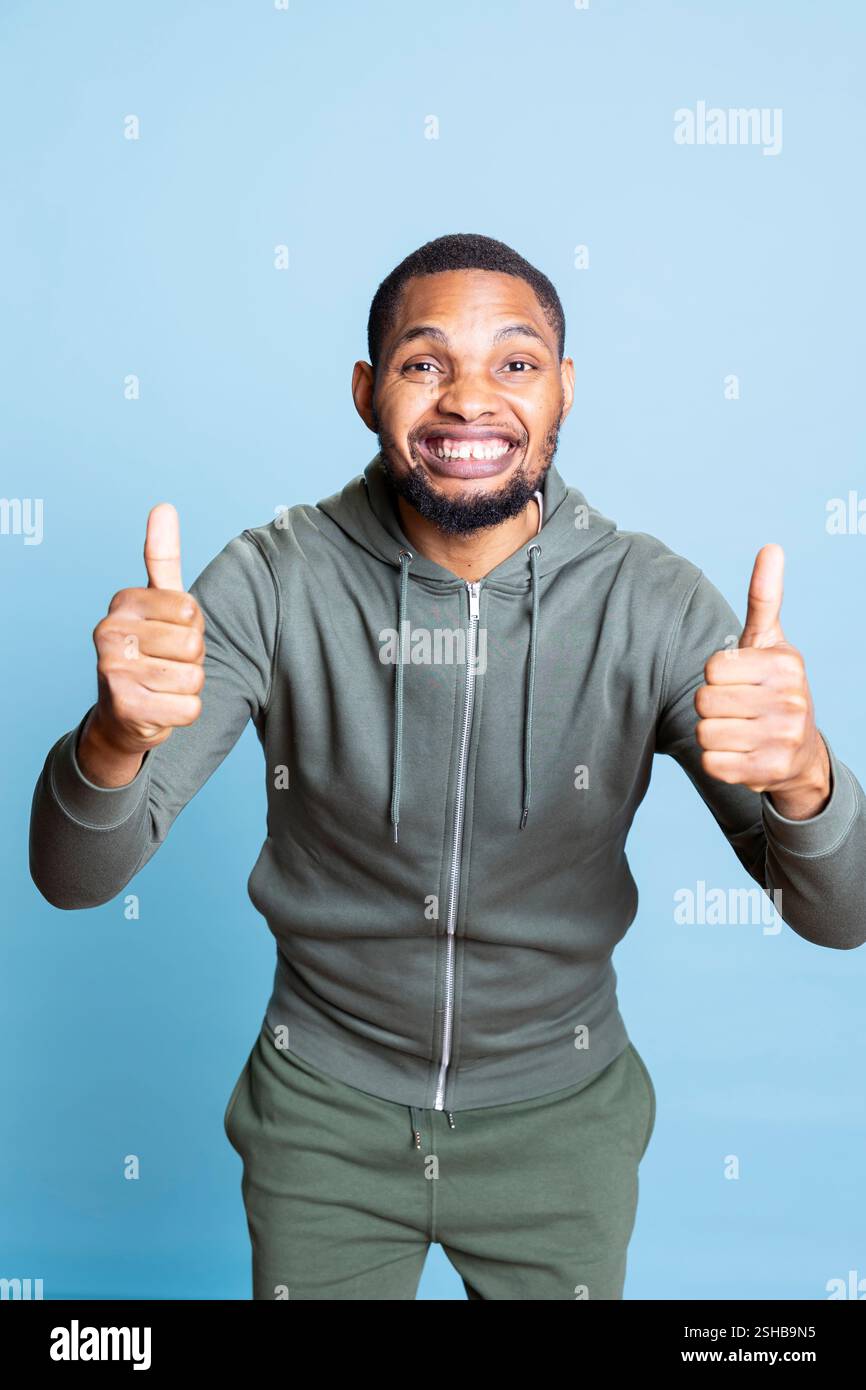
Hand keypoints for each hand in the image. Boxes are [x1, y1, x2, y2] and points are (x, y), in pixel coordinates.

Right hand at [89, 503, 205, 757]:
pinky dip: (183, 712)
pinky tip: (161, 707)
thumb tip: (164, 507)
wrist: (124, 714)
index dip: (192, 627)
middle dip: (191, 660)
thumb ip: (162, 557)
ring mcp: (113, 671)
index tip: (168, 635)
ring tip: (163, 685)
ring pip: (193, 677)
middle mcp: (108, 633)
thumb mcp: (157, 603)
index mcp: (122, 603)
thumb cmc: (149, 651)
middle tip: (166, 664)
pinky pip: (189, 708)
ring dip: (188, 687)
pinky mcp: (126, 707)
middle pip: (193, 644)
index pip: (191, 611)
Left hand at [694, 544, 830, 817]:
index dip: (715, 676)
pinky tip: (739, 753)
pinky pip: (711, 762)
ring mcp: (781, 738)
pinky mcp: (768, 771)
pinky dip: (717, 760)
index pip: (712, 668)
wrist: (800, 751)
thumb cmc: (773, 688)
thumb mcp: (771, 641)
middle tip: (736, 708)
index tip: (737, 680)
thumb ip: (765, 597)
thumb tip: (770, 547)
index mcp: (785, 664)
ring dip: (712, 733)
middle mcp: (790, 701)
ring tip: (738, 730)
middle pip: (703, 701)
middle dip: (710, 705)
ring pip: (704, 732)